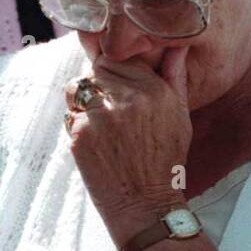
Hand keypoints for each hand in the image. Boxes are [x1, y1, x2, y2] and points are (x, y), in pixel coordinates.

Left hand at [65, 46, 191, 246]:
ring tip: (101, 124)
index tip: (118, 88)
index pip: (118, 58)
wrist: (145, 204)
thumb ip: (175, 76)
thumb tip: (175, 45)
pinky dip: (78, 124)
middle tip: (110, 110)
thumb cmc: (165, 161)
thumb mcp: (180, 116)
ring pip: (77, 87)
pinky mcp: (80, 133)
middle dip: (99, 85)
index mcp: (154, 89)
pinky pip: (70, 113)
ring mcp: (102, 115)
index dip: (114, 72)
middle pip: (96, 70)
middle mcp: (128, 98)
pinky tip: (97, 143)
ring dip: (84, 100)